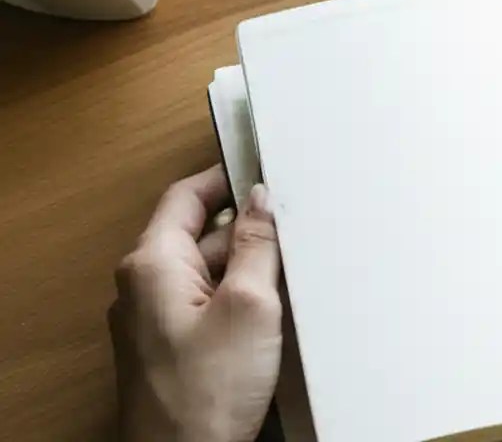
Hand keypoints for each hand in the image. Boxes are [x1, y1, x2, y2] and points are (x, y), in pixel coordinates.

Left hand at [110, 167, 281, 441]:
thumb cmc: (206, 393)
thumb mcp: (250, 305)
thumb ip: (257, 245)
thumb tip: (262, 199)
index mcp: (152, 264)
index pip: (186, 197)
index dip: (225, 178)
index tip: (263, 168)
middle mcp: (144, 287)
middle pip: (201, 236)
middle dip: (248, 231)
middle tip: (296, 230)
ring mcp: (155, 321)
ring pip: (208, 274)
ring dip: (248, 270)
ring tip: (292, 277)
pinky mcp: (171, 350)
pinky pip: (207, 306)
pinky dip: (240, 300)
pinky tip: (273, 314)